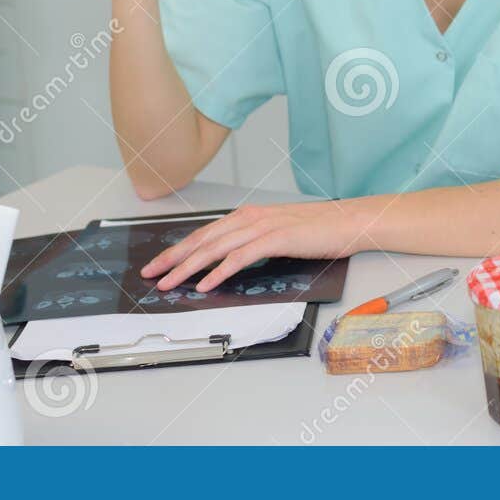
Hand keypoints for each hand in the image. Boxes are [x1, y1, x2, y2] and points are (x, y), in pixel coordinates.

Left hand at [140, 200, 373, 292]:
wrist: (349, 222)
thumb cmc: (318, 230)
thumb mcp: (278, 233)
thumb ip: (253, 242)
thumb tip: (230, 261)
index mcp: (249, 215)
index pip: (205, 233)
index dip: (178, 248)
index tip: (159, 263)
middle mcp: (251, 217)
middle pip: (203, 239)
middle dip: (172, 257)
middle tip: (151, 274)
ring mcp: (263, 226)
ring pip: (216, 248)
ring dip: (188, 267)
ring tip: (169, 282)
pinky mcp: (276, 238)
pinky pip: (240, 257)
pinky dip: (219, 271)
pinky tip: (205, 284)